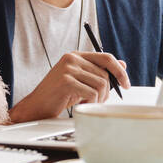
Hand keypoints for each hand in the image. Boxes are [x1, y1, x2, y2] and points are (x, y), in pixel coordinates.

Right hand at [9, 52, 130, 121]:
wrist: (36, 107)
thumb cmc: (58, 96)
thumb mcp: (81, 81)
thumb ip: (98, 72)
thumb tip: (122, 64)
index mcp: (76, 56)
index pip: (106, 58)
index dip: (119, 71)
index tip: (126, 84)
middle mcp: (72, 58)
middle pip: (105, 74)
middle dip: (106, 92)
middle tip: (97, 102)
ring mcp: (68, 69)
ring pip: (101, 84)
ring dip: (98, 99)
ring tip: (87, 104)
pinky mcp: (66, 81)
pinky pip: (92, 93)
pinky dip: (91, 103)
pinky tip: (81, 106)